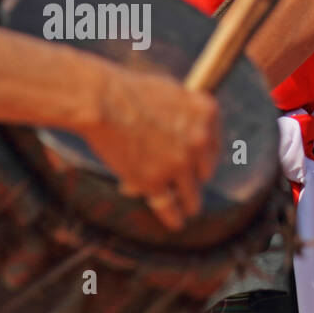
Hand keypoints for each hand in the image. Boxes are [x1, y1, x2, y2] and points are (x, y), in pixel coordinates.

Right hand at [81, 67, 220, 229]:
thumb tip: (195, 128)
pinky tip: (176, 222)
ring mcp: (178, 163)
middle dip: (196, 177)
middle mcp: (199, 140)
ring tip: (190, 209)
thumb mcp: (170, 91)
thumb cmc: (127, 90)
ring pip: (191, 192)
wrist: (99, 100)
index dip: (205, 156)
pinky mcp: (154, 181)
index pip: (214, 144)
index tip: (202, 166)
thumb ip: (186, 112)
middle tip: (191, 185)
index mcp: (207, 113)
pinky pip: (168, 205)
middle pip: (204, 170)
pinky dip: (173, 216)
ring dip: (190, 202)